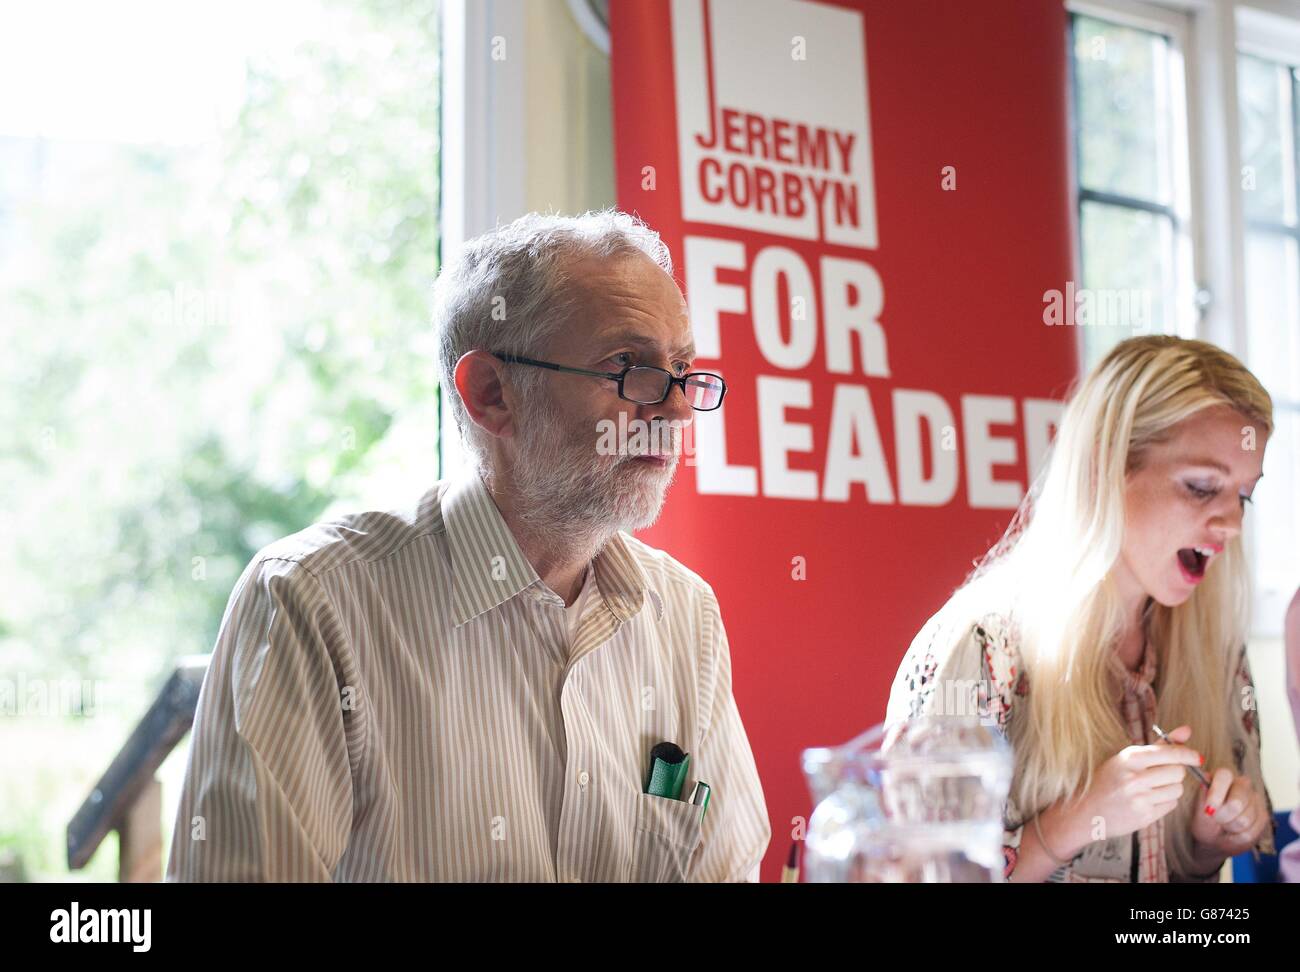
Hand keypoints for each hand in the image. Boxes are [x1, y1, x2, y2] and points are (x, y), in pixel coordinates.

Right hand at [1081, 723, 1202, 839]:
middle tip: (1161, 774)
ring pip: (1177, 789)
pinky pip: (1171, 805)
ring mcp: (1140, 798)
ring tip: (1153, 788)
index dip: (1188, 755)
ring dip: (1171, 788)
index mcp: (1130, 758)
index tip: (1197, 757)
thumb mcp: (1127, 759)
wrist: (1086, 811)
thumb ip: (1160, 745)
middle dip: (1175, 772)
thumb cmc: (1108, 781)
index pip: (1171, 754)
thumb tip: (1187, 730)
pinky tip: (1149, 800)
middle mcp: (1135, 778)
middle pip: (1178, 772)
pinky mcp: (1145, 816)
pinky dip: (1165, 801)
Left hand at [1190, 766, 1269, 856]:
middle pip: (1237, 802)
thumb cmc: (1205, 822)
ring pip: (1244, 820)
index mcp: (1222, 777)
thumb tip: (1204, 786)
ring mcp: (1255, 799)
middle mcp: (1241, 785)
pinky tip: (1233, 833)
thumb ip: (1202, 802)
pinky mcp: (1263, 816)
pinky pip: (1251, 832)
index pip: (1224, 776)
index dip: (1216, 793)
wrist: (1216, 839)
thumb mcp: (1198, 814)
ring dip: (1230, 828)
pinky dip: (1238, 837)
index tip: (1209, 809)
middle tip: (1215, 820)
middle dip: (1223, 817)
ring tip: (1224, 826)